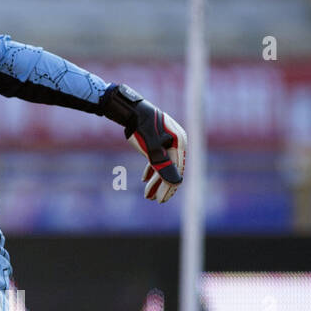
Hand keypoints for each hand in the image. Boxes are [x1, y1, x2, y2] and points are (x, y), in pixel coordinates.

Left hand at [101, 84, 185, 203]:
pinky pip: (157, 158)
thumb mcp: (153, 149)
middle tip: (152, 199)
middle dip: (161, 186)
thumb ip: (164, 166)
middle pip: (171, 169)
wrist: (130, 110)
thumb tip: (176, 184)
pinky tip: (144, 179)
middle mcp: (176, 142)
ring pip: (163, 165)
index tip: (160, 200)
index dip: (169, 187)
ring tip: (146, 194)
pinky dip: (151, 169)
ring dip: (155, 180)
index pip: (177, 171)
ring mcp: (167, 141)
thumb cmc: (142, 128)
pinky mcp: (157, 140)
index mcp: (180, 143)